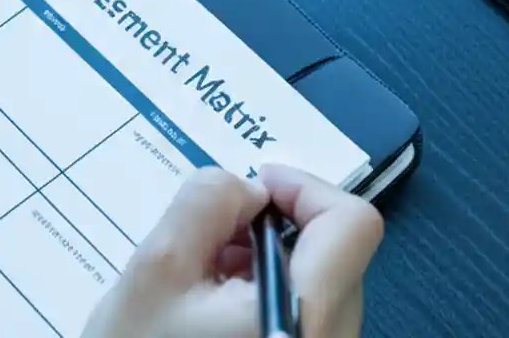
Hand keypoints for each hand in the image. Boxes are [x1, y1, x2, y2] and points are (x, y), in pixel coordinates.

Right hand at [83, 165, 383, 337]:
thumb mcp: (156, 268)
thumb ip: (208, 204)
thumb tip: (249, 192)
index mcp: (306, 317)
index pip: (352, 224)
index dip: (304, 189)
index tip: (254, 191)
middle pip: (335, 254)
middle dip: (275, 230)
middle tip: (212, 243)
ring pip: (321, 286)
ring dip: (268, 266)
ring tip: (206, 287)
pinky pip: (309, 318)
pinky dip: (269, 300)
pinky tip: (216, 319)